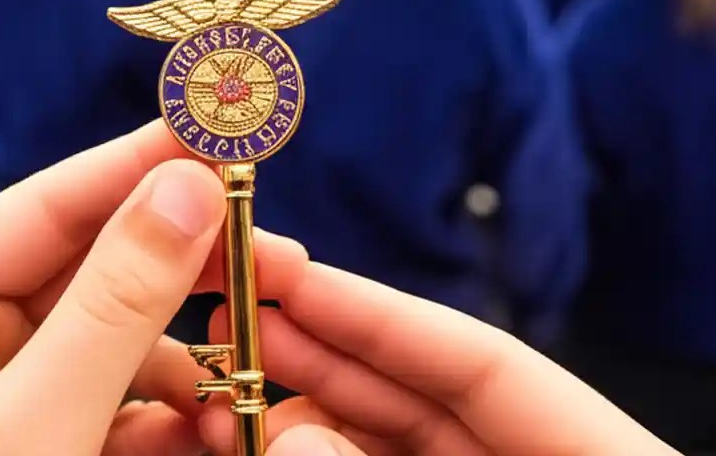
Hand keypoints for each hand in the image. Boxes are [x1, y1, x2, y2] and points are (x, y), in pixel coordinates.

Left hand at [0, 122, 307, 454]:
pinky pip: (133, 406)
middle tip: (270, 258)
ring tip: (251, 383)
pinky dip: (184, 416)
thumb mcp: (35, 423)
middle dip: (187, 273)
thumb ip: (116, 306)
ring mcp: (19, 394)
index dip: (136, 166)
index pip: (48, 206)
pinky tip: (224, 432)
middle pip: (99, 269)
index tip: (219, 136)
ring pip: (130, 342)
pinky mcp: (59, 442)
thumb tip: (187, 189)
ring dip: (197, 361)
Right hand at [196, 263, 678, 455]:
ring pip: (385, 448)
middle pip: (428, 398)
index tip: (291, 276)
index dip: (383, 314)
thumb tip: (295, 432)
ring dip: (307, 415)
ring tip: (227, 379)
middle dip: (328, 354)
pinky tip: (264, 440)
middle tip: (235, 313)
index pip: (487, 362)